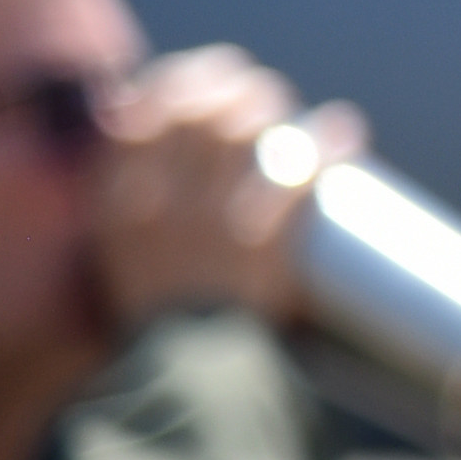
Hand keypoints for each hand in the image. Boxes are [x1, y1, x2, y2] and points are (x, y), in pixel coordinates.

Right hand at [90, 50, 352, 326]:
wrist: (180, 383)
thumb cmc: (153, 328)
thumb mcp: (120, 265)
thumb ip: (132, 217)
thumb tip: (153, 169)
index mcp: (115, 212)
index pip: (134, 122)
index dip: (167, 86)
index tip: (192, 76)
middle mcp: (157, 207)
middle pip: (192, 116)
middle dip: (222, 86)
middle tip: (247, 83)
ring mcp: (209, 224)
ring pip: (239, 133)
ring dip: (264, 104)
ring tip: (282, 100)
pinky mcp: (259, 247)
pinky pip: (297, 179)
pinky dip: (326, 146)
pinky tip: (345, 126)